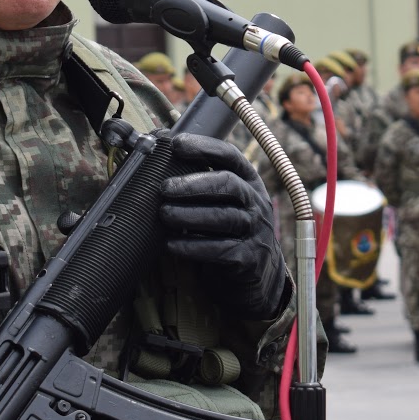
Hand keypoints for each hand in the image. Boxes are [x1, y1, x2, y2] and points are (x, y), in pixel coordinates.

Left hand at [158, 132, 289, 320]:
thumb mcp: (227, 203)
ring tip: (164, 214)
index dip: (204, 147)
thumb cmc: (231, 231)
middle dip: (194, 184)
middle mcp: (255, 202)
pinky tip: (172, 244)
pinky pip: (219, 250)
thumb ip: (203, 186)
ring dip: (189, 215)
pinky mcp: (248, 258)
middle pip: (228, 184)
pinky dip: (193, 246)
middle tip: (164, 188)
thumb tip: (159, 160)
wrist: (259, 275)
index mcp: (249, 182)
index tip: (177, 144)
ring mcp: (255, 230)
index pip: (230, 156)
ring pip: (223, 217)